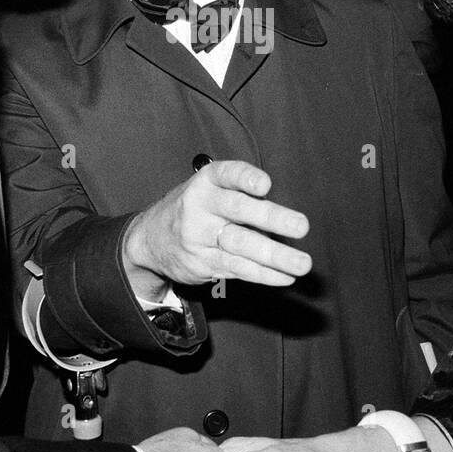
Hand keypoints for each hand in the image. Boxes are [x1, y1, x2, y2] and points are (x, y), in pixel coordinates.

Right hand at [122, 160, 311, 300]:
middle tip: (301, 226)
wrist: (150, 239)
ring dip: (275, 256)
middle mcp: (200, 206)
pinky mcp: (201, 263)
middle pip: (238, 210)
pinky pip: (237, 268)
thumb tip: (286, 217)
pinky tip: (285, 277)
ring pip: (241, 245)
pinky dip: (264, 274)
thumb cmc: (196, 209)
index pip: (227, 174)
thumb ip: (243, 196)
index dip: (246, 178)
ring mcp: (199, 237)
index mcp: (207, 181)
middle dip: (271, 219)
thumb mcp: (210, 191)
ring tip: (302, 264)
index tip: (266, 185)